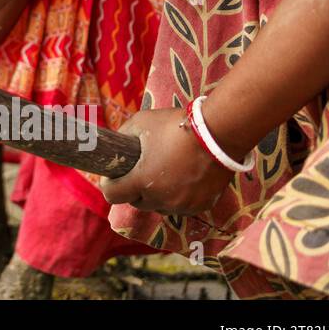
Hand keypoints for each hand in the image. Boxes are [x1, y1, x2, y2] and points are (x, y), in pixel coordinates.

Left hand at [101, 108, 235, 215]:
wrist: (218, 133)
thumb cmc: (176, 126)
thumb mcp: (141, 123)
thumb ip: (124, 135)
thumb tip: (116, 143)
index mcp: (141, 181)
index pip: (112, 195)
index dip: (109, 184)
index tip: (114, 175)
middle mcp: (160, 199)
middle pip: (136, 202)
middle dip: (134, 190)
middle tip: (140, 171)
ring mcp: (183, 205)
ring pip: (160, 207)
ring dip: (157, 195)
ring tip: (163, 174)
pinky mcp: (202, 205)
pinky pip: (182, 206)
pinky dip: (178, 197)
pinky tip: (182, 178)